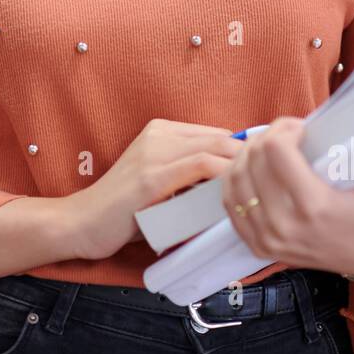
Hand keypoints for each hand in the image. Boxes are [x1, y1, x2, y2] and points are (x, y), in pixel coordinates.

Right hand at [62, 118, 246, 261]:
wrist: (81, 222)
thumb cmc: (123, 210)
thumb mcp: (159, 182)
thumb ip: (188, 176)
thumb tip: (230, 183)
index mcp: (161, 131)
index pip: (216, 133)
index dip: (243, 150)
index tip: (264, 170)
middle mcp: (158, 134)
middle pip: (219, 137)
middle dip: (249, 156)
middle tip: (271, 178)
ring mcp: (154, 152)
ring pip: (214, 147)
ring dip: (241, 165)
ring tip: (259, 186)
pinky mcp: (151, 176)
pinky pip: (200, 165)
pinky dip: (223, 174)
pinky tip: (236, 189)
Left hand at [220, 116, 353, 274]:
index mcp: (313, 207)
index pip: (276, 151)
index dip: (284, 129)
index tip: (300, 127)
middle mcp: (283, 224)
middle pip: (252, 159)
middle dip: (266, 137)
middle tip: (285, 133)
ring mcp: (265, 237)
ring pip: (235, 178)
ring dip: (246, 155)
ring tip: (268, 146)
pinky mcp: (255, 245)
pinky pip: (230, 202)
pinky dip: (235, 179)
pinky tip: (250, 166)